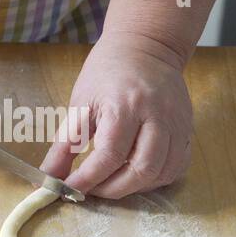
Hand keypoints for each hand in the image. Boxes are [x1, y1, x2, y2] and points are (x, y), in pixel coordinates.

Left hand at [40, 31, 192, 198]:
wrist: (145, 47)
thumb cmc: (107, 71)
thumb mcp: (80, 103)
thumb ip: (65, 144)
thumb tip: (48, 178)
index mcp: (125, 105)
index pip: (109, 155)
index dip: (88, 179)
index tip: (71, 188)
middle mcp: (157, 116)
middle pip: (141, 170)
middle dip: (113, 189)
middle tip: (93, 190)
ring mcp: (176, 123)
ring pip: (162, 173)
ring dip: (136, 188)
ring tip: (113, 182)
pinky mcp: (187, 129)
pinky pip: (178, 166)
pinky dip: (157, 179)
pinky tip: (137, 174)